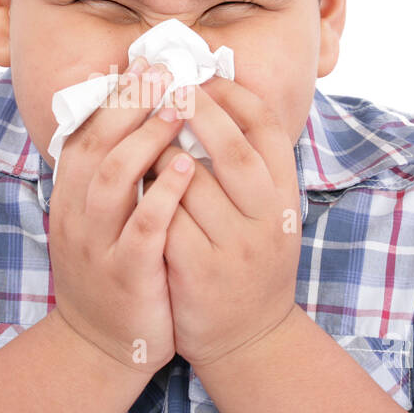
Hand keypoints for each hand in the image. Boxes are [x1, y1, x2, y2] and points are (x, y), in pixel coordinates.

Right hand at [47, 58, 195, 374]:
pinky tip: (187, 167)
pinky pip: (141, 228)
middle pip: (96, 144)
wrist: (101, 348)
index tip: (141, 63)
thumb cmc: (115, 272)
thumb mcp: (101, 220)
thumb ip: (113, 174)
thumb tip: (134, 119)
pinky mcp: (124, 275)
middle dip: (129, 103)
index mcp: (71, 197)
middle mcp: (76, 215)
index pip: (84, 132)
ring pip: (113, 179)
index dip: (111, 95)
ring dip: (145, 138)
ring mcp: (96, 245)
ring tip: (178, 106)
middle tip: (162, 69)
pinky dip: (162, 195)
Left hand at [148, 76, 302, 369]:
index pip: (268, 129)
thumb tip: (217, 97)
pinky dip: (147, 194)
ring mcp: (235, 248)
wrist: (249, 340)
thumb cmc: (248, 263)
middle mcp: (267, 219)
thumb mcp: (265, 213)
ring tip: (140, 125)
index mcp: (285, 196)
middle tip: (167, 82)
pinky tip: (128, 177)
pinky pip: (167, 221)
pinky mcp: (199, 272)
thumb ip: (248, 165)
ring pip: (193, 183)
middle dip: (199, 109)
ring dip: (162, 149)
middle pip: (234, 150)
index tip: (203, 72)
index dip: (235, 94)